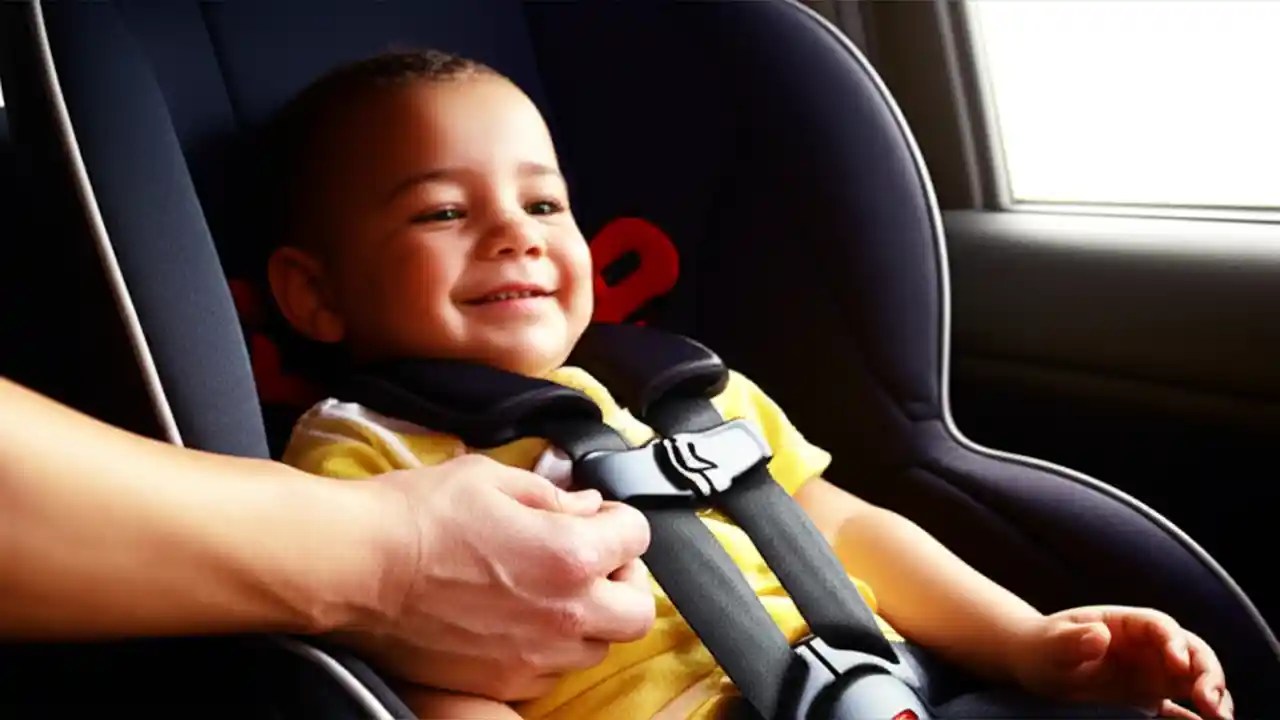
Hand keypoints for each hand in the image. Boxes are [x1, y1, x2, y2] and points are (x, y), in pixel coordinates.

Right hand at [332, 454, 653, 700]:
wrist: (354, 568)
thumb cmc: (416, 516)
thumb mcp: (492, 477)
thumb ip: (551, 494)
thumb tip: (583, 507)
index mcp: (570, 555)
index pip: (638, 538)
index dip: (618, 519)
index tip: (600, 516)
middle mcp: (564, 614)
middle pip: (637, 611)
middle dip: (625, 580)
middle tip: (596, 560)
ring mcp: (533, 656)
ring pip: (597, 647)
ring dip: (590, 617)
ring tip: (554, 591)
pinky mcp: (499, 683)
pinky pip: (550, 673)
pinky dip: (549, 648)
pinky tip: (520, 620)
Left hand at [1012, 605, 1231, 719]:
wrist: (1037, 665)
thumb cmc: (1043, 648)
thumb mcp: (1051, 643)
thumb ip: (1072, 639)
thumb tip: (1099, 635)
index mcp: (1126, 623)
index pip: (1161, 626)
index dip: (1173, 641)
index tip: (1176, 661)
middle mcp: (1147, 645)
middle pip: (1190, 651)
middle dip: (1206, 672)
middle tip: (1209, 700)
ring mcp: (1151, 670)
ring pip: (1194, 678)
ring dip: (1213, 694)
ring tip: (1219, 718)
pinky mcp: (1148, 695)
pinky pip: (1179, 706)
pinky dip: (1195, 716)